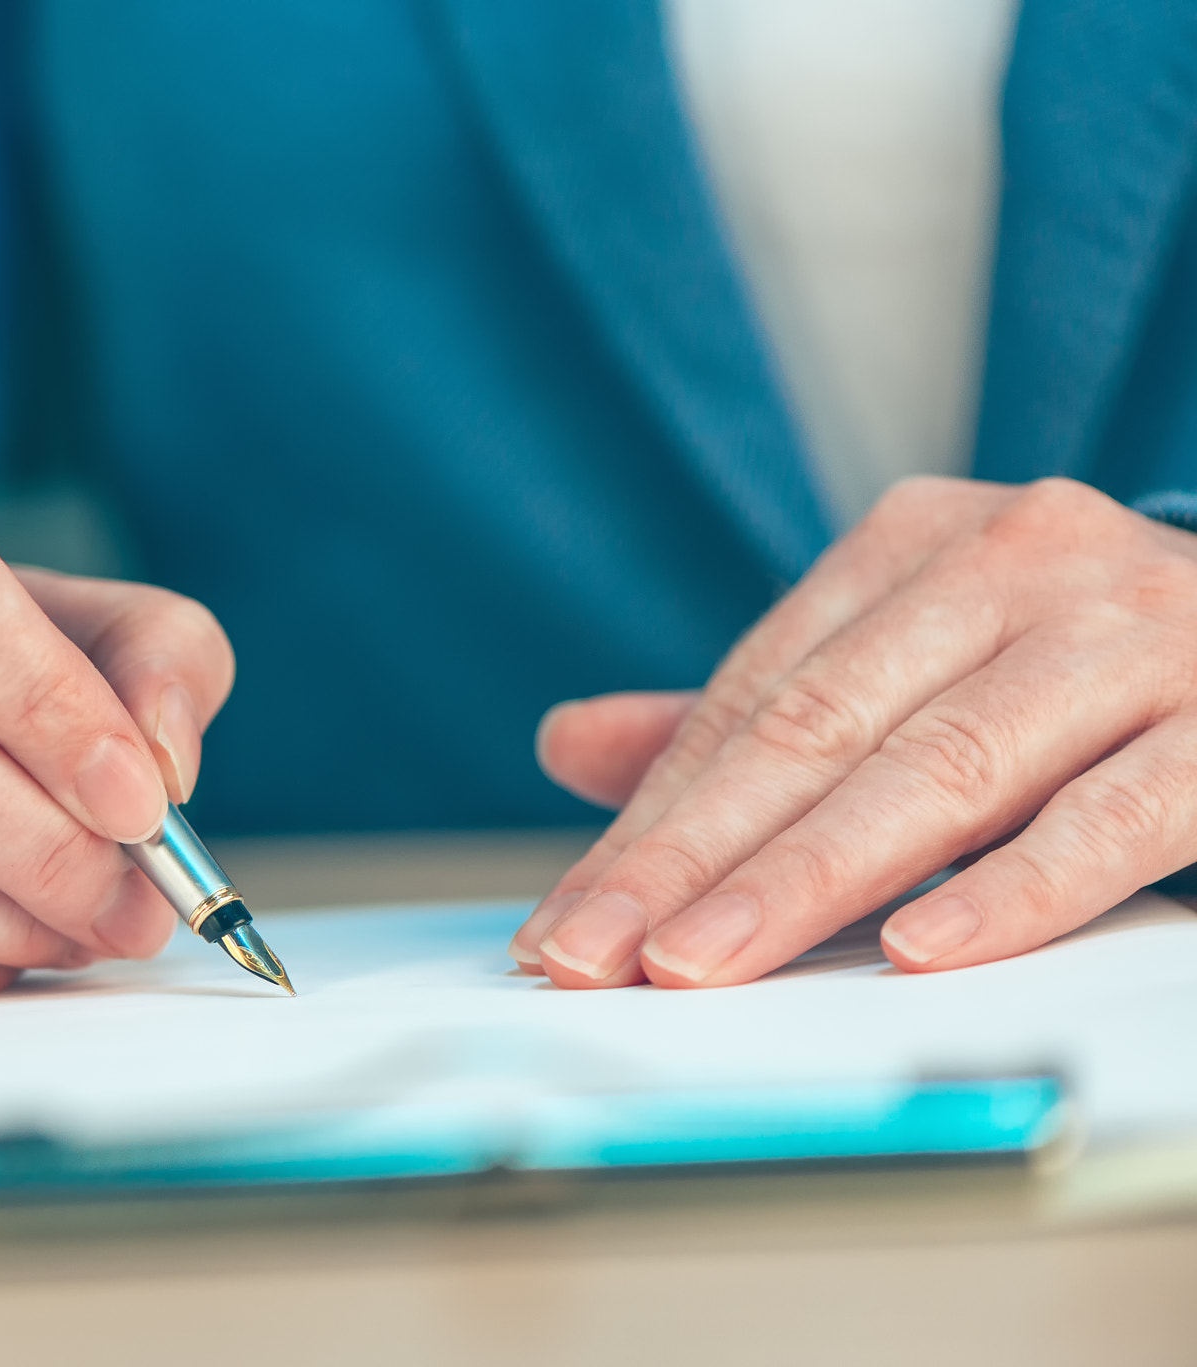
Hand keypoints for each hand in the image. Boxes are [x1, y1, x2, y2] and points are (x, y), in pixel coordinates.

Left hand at [513, 476, 1196, 987]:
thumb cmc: (1075, 663)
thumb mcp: (913, 662)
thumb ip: (761, 711)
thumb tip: (569, 746)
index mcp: (917, 542)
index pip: (753, 699)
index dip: (652, 820)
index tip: (568, 925)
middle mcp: (1018, 562)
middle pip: (819, 730)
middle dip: (692, 857)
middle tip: (595, 954)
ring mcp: (1133, 634)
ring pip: (944, 769)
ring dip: (811, 878)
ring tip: (705, 962)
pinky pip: (1116, 815)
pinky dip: (1016, 888)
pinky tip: (922, 951)